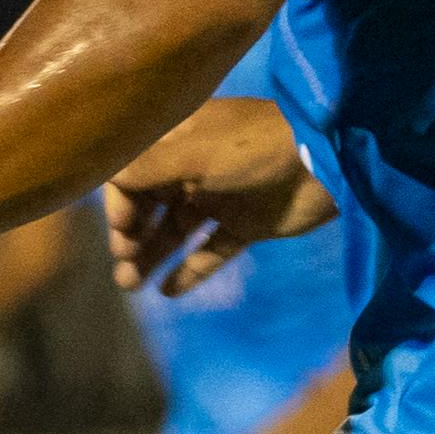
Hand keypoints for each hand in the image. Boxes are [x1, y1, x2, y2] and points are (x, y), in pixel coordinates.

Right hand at [105, 98, 332, 295]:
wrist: (327, 162)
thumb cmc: (254, 149)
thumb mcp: (192, 153)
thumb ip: (145, 169)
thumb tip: (107, 184)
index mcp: (179, 142)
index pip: (133, 173)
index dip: (121, 202)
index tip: (123, 227)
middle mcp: (193, 169)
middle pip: (150, 205)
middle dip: (130, 234)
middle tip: (124, 261)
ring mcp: (220, 199)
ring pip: (174, 231)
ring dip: (151, 256)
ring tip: (130, 285)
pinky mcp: (245, 226)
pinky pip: (209, 251)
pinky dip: (190, 271)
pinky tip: (168, 292)